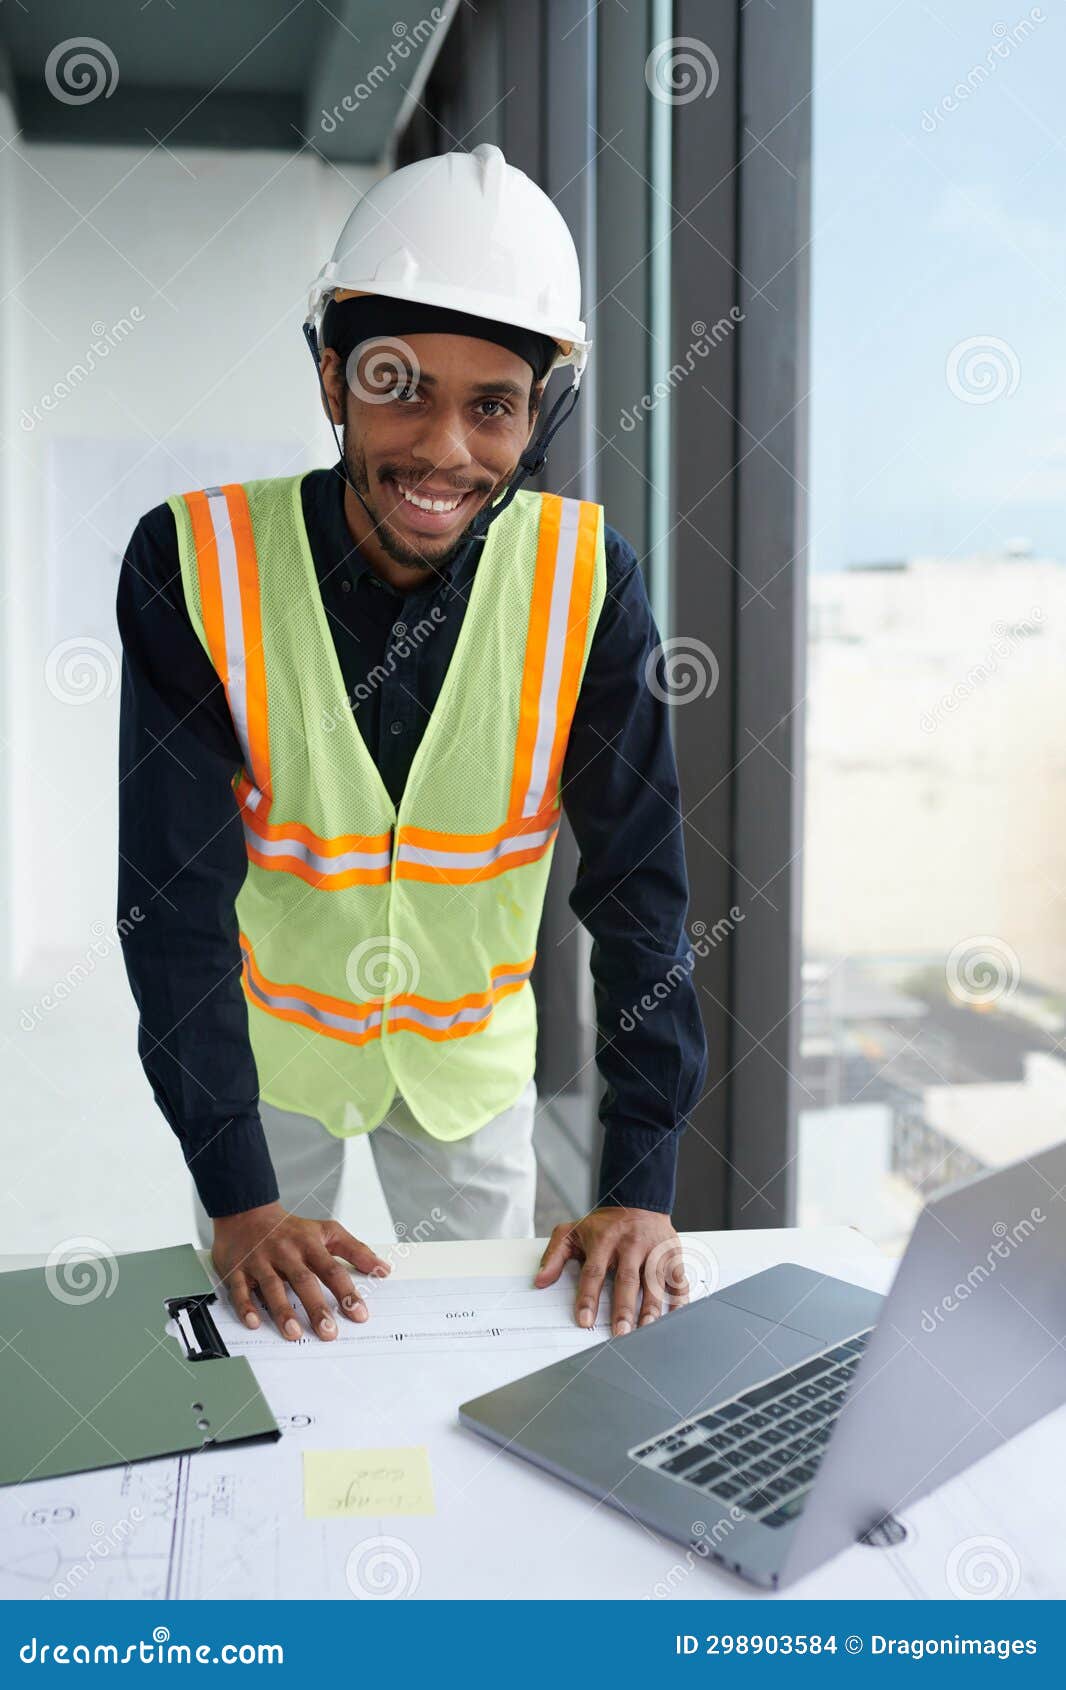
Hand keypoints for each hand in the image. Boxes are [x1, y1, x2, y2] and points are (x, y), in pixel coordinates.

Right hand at [212, 1203, 390, 1341]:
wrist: (247, 1213)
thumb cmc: (291, 1229)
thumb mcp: (327, 1231)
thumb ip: (355, 1250)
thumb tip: (383, 1269)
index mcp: (308, 1244)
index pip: (331, 1269)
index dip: (346, 1292)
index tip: (359, 1314)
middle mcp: (285, 1252)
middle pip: (303, 1280)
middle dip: (316, 1307)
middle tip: (329, 1332)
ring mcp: (260, 1261)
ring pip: (271, 1286)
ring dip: (282, 1311)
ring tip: (294, 1333)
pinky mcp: (237, 1269)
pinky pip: (239, 1289)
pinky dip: (245, 1306)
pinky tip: (253, 1322)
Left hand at [534, 1206, 687, 1335]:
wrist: (637, 1201)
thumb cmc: (604, 1224)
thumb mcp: (572, 1231)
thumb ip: (554, 1255)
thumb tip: (540, 1280)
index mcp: (604, 1241)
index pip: (594, 1272)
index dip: (589, 1297)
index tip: (585, 1320)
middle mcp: (630, 1245)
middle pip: (627, 1280)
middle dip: (624, 1308)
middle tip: (620, 1333)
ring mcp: (653, 1249)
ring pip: (654, 1281)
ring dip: (651, 1307)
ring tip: (646, 1329)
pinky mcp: (672, 1254)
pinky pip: (677, 1278)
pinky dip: (679, 1298)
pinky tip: (675, 1315)